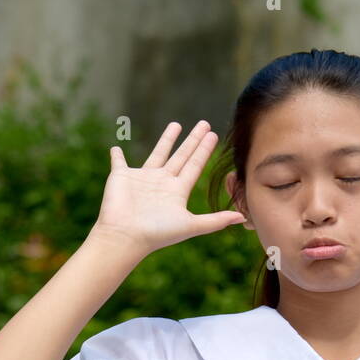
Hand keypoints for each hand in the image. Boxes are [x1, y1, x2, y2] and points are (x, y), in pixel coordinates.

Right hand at [92, 121, 246, 256]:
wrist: (125, 236)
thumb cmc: (156, 232)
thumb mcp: (190, 225)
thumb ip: (215, 221)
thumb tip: (243, 218)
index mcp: (176, 191)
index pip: (195, 165)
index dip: (204, 150)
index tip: (214, 135)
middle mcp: (162, 183)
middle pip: (181, 156)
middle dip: (193, 140)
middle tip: (204, 124)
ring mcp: (142, 179)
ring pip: (158, 154)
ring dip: (166, 140)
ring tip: (176, 124)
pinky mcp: (121, 176)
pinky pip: (118, 162)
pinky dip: (116, 156)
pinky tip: (116, 148)